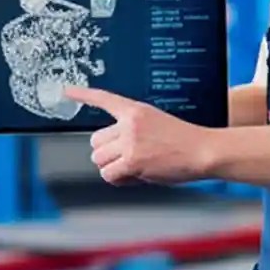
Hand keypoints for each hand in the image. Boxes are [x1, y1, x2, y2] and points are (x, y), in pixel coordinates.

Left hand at [65, 87, 214, 185]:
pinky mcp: (132, 161)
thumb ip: (132, 131)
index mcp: (136, 110)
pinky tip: (137, 175)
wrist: (203, 150)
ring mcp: (130, 142)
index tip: (66, 90)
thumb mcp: (157, 124)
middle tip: (127, 158)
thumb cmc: (184, 142)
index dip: (83, 94)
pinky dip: (119, 179)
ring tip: (135, 167)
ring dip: (113, 167)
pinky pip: (109, 174)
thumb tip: (111, 150)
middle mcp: (130, 123)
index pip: (105, 99)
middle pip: (95, 141)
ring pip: (99, 159)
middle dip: (107, 153)